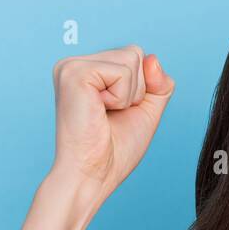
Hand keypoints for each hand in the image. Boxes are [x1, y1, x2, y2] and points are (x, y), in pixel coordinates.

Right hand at [48, 44, 174, 208]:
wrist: (92, 175)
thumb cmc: (113, 151)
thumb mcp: (145, 110)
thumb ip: (157, 83)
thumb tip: (153, 59)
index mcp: (87, 71)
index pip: (134, 57)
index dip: (141, 88)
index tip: (118, 113)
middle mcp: (74, 64)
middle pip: (135, 53)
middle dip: (136, 90)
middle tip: (111, 115)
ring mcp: (71, 66)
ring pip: (132, 59)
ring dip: (129, 95)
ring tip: (105, 114)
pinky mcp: (74, 73)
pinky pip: (124, 71)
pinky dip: (122, 97)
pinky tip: (100, 111)